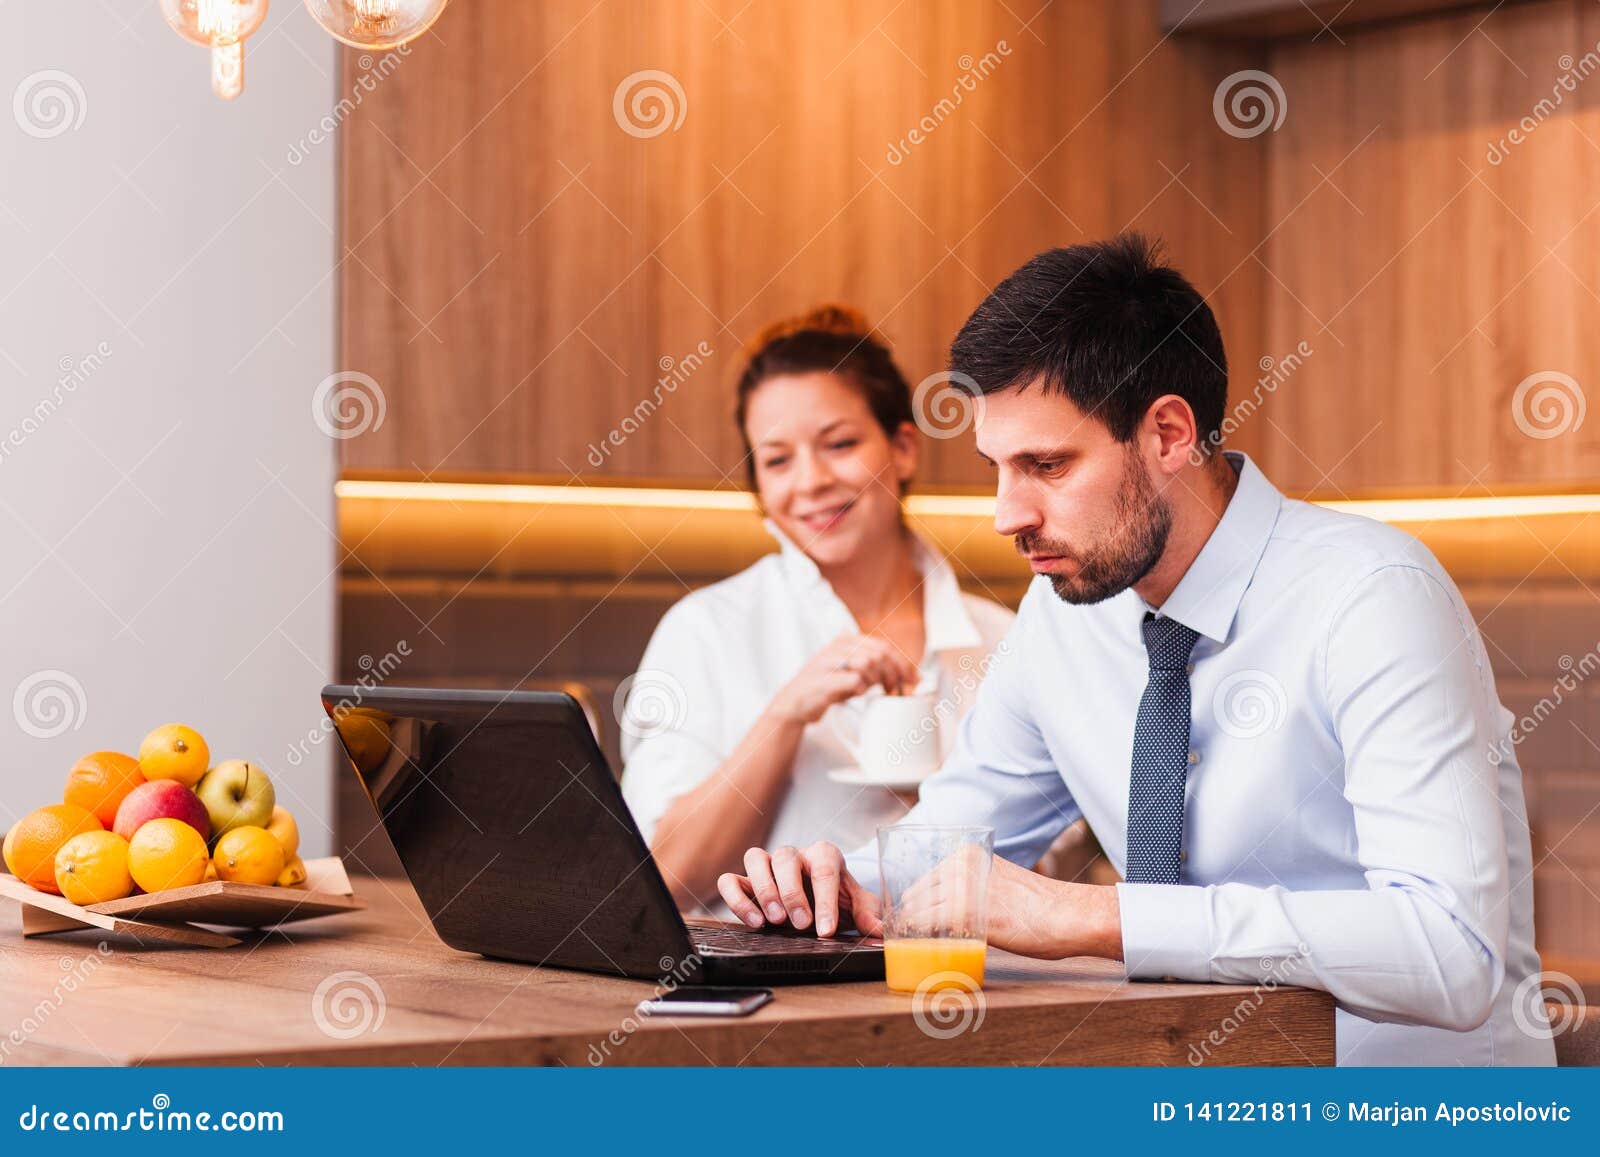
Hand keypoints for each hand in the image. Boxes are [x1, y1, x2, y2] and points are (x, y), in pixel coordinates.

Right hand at [717, 841, 882, 937]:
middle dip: (792, 893)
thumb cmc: (838, 898)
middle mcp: (795, 855)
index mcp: (825, 855)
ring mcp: (769, 864)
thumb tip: (880, 930)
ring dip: (763, 890)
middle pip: (786, 858)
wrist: (820, 899)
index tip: (826, 929)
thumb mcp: (858, 905)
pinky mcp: (747, 879)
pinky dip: (736, 898)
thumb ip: (869, 914)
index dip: (825, 900)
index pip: (824, 869)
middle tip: (800, 924)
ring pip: (755, 858)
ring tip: (773, 921)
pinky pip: (730, 879)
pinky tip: (753, 921)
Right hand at [768, 634, 920, 725]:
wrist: (793, 703)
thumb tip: (906, 674)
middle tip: (895, 690)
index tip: (913, 678)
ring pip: (868, 663)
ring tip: (872, 691)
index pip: (883, 646)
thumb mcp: (851, 672)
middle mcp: (837, 647)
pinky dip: (861, 688)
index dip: (902, 663)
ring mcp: (828, 662)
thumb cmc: (826, 687)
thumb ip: (873, 668)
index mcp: (845, 641)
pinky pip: (854, 680)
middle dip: (893, 674)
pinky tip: (857, 694)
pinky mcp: (823, 681)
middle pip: (879, 654)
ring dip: (876, 681)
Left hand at [862, 849, 1123, 959]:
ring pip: (916, 909)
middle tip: (917, 939)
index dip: (919, 904)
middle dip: (913, 916)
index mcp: (967, 855)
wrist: (1066, 915)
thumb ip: (972, 887)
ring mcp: (960, 887)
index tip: (916, 923)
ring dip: (915, 929)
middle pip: (915, 894)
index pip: (925, 880)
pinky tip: (928, 948)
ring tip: (923, 946)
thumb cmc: (1039, 906)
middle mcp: (959, 865)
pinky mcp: (963, 912)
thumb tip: (945, 907)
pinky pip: (926, 925)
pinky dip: (920, 938)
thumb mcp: (998, 882)